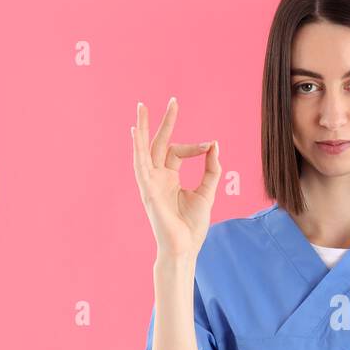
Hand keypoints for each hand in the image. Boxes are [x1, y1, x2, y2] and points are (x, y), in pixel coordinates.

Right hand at [131, 98, 220, 258]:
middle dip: (164, 122)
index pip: (178, 151)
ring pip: (144, 150)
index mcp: (170, 177)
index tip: (209, 146)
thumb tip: (215, 144)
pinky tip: (135, 132)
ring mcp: (150, 183)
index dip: (195, 146)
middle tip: (173, 101)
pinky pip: (140, 165)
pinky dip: (137, 149)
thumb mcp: (207, 192)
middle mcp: (157, 177)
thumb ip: (211, 169)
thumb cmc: (192, 226)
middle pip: (158, 143)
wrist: (184, 248)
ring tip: (141, 107)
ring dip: (142, 128)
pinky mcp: (148, 190)